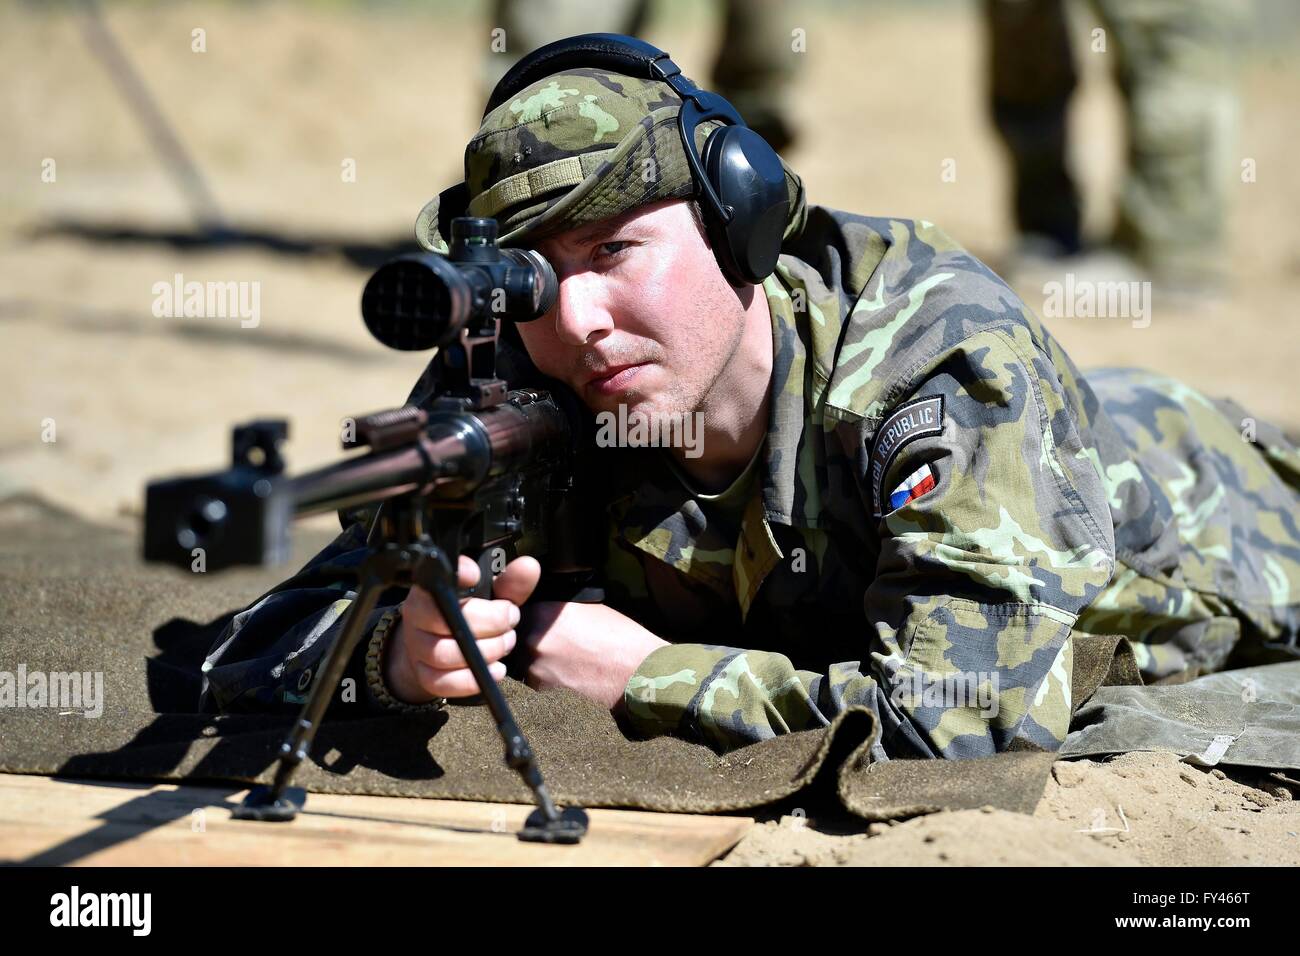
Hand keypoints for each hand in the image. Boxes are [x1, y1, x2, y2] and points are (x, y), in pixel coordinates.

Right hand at [383, 554, 540, 702]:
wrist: (444, 645)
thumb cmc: (471, 614)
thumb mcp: (492, 595)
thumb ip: (511, 583)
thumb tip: (528, 567)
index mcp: (432, 588)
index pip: (437, 579)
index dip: (457, 576)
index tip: (477, 577)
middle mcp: (417, 614)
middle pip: (447, 620)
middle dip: (490, 623)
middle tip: (510, 621)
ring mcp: (417, 646)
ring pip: (445, 654)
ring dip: (487, 651)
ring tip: (505, 643)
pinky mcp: (423, 675)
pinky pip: (443, 682)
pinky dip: (473, 679)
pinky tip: (495, 668)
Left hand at [521, 602, 668, 709]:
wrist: (635, 671)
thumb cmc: (619, 637)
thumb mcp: (585, 606)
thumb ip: (555, 607)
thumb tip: (541, 609)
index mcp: (543, 611)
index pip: (516, 608)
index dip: (524, 612)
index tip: (530, 615)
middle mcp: (532, 638)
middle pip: (514, 633)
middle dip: (526, 634)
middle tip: (550, 637)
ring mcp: (533, 665)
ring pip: (520, 655)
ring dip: (532, 654)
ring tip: (561, 654)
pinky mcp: (540, 688)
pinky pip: (531, 674)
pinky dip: (543, 671)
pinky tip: (565, 668)